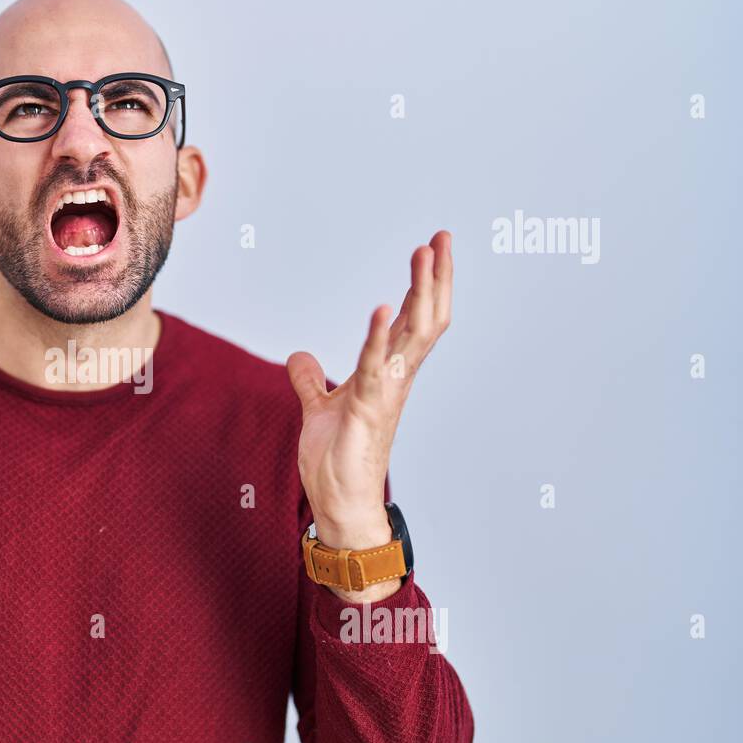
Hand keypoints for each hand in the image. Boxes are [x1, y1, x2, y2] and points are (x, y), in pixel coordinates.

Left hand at [286, 230, 452, 573]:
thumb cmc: (337, 461)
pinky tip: (383, 308)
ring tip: (424, 254)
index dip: (424, 285)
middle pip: (427, 318)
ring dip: (419, 292)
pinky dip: (379, 336)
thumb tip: (300, 356)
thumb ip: (313, 381)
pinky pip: (377, 366)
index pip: (415, 321)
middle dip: (436, 277)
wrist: (340, 505)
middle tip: (442, 237)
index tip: (431, 249)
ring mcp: (387, 393)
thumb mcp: (319, 409)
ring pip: (415, 334)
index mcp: (390, 375)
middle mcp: (397, 379)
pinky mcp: (368, 409)